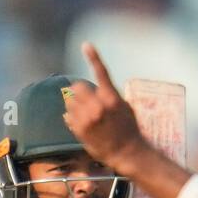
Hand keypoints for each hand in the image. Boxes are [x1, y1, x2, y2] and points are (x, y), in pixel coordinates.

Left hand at [61, 42, 147, 174]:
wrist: (127, 152)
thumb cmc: (129, 129)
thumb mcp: (125, 107)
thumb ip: (109, 96)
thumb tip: (95, 89)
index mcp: (111, 97)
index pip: (101, 72)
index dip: (93, 57)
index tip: (86, 44)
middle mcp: (98, 105)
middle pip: (77, 86)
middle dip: (79, 91)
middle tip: (85, 99)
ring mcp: (87, 117)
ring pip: (69, 100)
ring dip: (74, 103)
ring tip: (84, 113)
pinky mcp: (80, 129)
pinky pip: (68, 115)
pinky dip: (71, 116)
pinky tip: (80, 121)